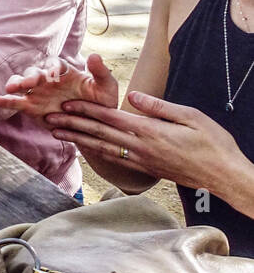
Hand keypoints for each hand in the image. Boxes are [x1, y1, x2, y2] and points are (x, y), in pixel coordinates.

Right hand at [0, 53, 118, 128]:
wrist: (94, 125)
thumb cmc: (101, 103)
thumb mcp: (107, 87)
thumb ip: (101, 72)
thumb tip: (95, 55)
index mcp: (65, 72)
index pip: (56, 65)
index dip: (52, 69)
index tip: (52, 75)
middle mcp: (48, 80)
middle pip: (34, 73)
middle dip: (29, 77)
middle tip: (27, 84)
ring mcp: (37, 93)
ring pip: (21, 84)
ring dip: (15, 84)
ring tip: (11, 90)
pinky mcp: (30, 107)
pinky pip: (15, 102)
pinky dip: (4, 101)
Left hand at [47, 91, 252, 203]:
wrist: (224, 176)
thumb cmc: (212, 144)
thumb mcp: (191, 117)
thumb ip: (159, 107)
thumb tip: (131, 96)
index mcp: (150, 132)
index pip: (110, 118)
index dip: (86, 110)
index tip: (66, 104)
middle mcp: (141, 148)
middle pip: (99, 133)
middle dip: (72, 124)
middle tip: (49, 118)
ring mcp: (141, 161)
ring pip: (102, 147)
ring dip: (77, 139)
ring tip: (56, 132)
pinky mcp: (145, 169)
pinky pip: (114, 158)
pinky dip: (95, 151)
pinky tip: (83, 147)